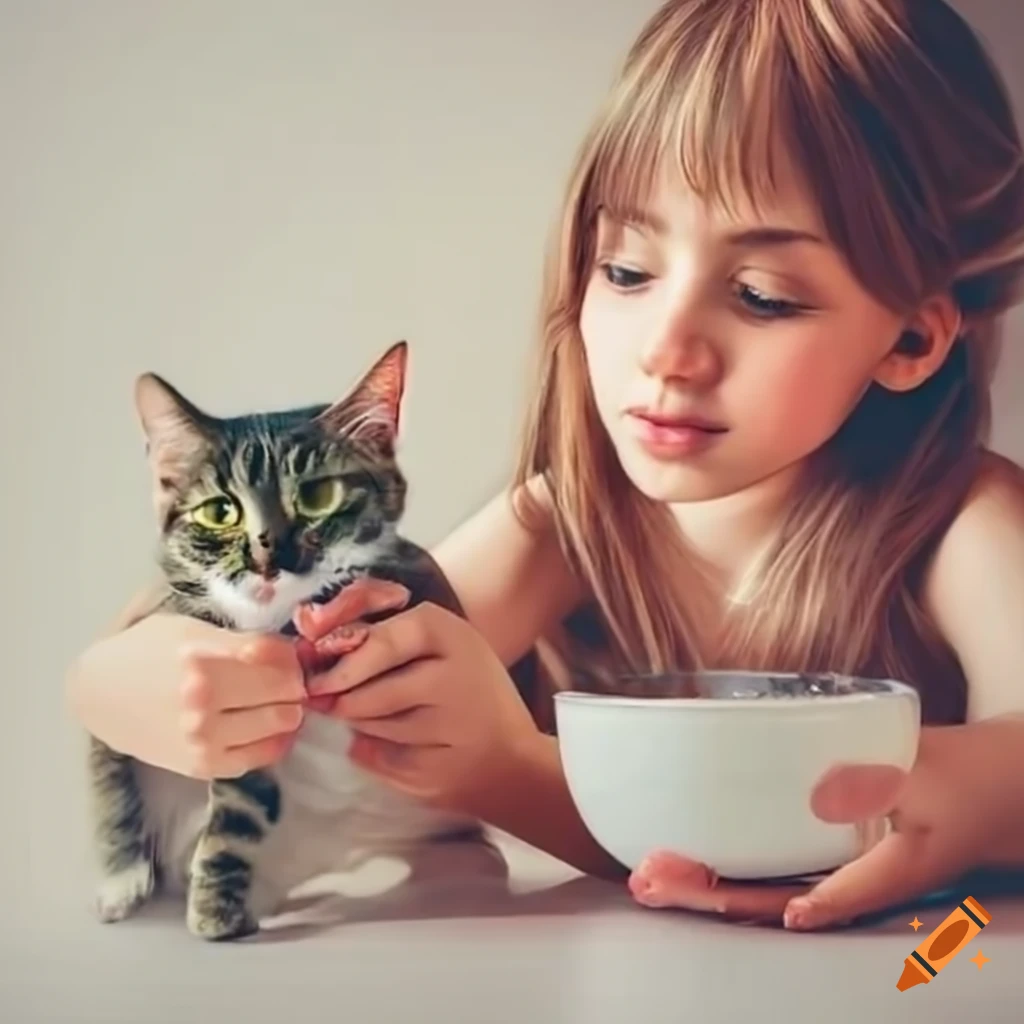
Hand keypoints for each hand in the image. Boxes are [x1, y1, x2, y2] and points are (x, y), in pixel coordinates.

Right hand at [67, 612, 309, 778]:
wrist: (98, 695)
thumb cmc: (146, 651)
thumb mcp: (188, 628)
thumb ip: (236, 636)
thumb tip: (291, 645)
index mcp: (201, 654)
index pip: (277, 653)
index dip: (291, 653)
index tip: (289, 654)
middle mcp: (204, 696)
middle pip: (286, 687)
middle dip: (295, 681)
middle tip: (290, 679)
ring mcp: (203, 734)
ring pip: (282, 721)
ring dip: (290, 709)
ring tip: (281, 702)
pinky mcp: (202, 764)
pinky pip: (263, 755)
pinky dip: (277, 740)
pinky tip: (271, 727)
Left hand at [292, 578, 539, 812]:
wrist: (512, 761)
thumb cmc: (465, 691)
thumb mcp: (438, 647)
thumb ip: (381, 637)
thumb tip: (311, 642)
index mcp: (453, 635)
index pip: (381, 642)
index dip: (344, 660)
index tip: (320, 675)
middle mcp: (455, 677)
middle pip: (368, 691)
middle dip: (342, 700)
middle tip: (329, 701)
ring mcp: (449, 727)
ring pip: (369, 725)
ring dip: (360, 724)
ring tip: (384, 718)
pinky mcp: (437, 770)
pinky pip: (377, 758)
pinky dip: (374, 754)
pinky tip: (400, 747)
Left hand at [627, 716, 1023, 929]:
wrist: (986, 788)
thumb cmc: (958, 777)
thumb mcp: (924, 776)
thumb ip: (875, 783)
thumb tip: (821, 795)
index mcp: (891, 871)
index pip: (839, 897)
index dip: (800, 904)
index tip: (769, 911)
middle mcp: (853, 883)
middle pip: (777, 900)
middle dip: (713, 896)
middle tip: (652, 882)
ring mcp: (834, 873)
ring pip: (766, 889)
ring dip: (708, 886)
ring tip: (650, 879)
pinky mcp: (824, 855)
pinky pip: (772, 868)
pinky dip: (728, 865)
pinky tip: (689, 861)